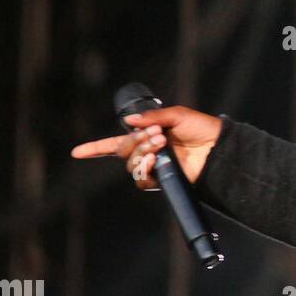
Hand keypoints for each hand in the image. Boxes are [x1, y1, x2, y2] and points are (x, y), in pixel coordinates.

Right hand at [70, 106, 223, 189]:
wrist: (219, 146)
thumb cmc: (201, 128)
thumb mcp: (177, 115)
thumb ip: (152, 117)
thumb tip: (128, 122)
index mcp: (147, 136)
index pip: (115, 144)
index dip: (95, 148)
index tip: (77, 152)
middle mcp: (147, 153)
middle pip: (122, 152)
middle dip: (134, 141)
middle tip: (157, 134)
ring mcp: (154, 167)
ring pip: (130, 165)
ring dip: (141, 152)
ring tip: (161, 144)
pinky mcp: (162, 180)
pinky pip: (142, 180)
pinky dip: (145, 169)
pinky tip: (156, 160)